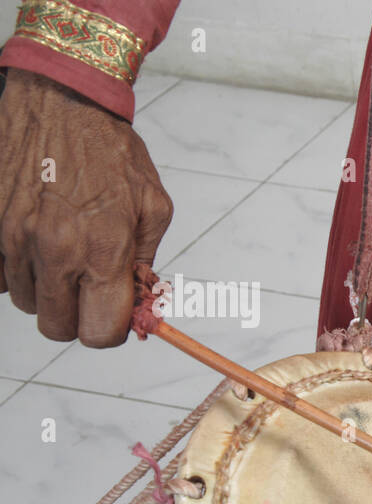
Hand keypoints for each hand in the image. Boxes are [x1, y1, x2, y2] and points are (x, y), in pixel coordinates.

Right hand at [0, 69, 172, 346]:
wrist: (62, 100)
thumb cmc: (113, 154)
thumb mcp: (153, 207)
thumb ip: (146, 262)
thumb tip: (138, 302)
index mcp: (104, 251)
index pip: (101, 332)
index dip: (110, 330)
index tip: (113, 313)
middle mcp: (55, 250)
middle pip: (57, 327)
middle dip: (76, 316)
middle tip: (87, 288)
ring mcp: (15, 237)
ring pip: (27, 301)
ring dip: (46, 289)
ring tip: (63, 254)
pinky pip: (0, 274)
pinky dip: (17, 269)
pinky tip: (36, 242)